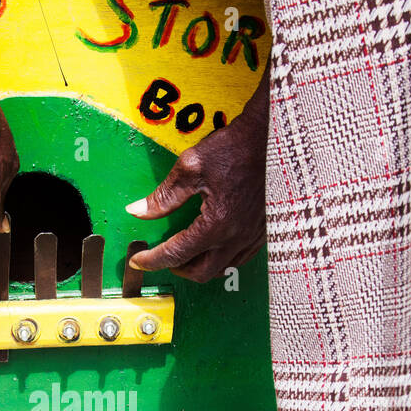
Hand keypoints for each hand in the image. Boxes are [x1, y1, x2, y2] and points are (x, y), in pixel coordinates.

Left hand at [127, 73, 267, 282]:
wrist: (273, 138)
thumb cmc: (235, 148)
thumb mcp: (191, 167)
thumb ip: (163, 196)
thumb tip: (138, 211)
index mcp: (216, 224)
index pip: (176, 254)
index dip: (153, 260)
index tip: (139, 259)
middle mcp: (236, 237)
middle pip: (200, 272)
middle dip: (176, 269)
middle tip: (162, 258)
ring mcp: (253, 236)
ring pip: (222, 268)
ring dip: (199, 266)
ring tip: (185, 253)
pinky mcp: (263, 231)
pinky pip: (240, 257)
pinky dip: (221, 259)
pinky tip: (213, 246)